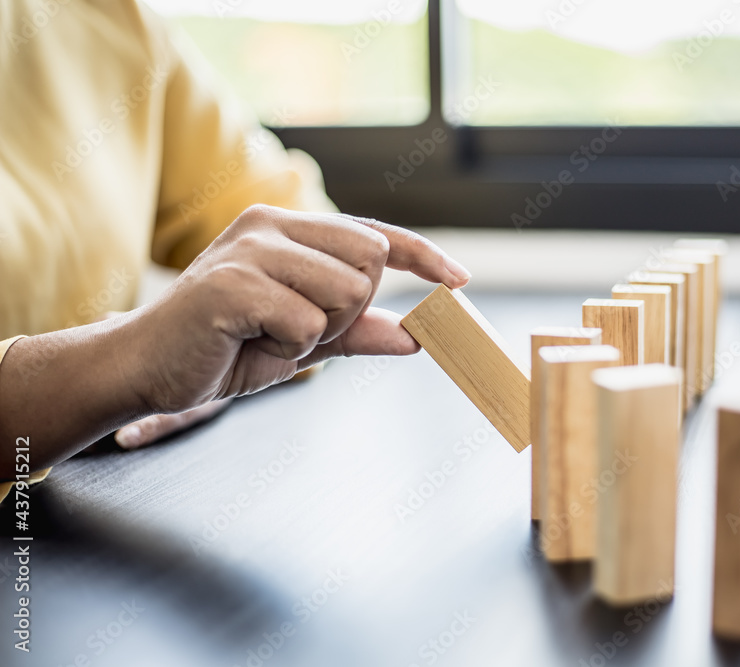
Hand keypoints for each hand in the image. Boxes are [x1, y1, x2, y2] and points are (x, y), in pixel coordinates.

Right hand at [117, 205, 469, 415]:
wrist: (149, 368)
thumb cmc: (224, 347)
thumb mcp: (304, 339)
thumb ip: (357, 330)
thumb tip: (416, 336)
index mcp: (287, 228)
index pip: (374, 232)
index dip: (423, 255)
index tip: (459, 278)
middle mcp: (271, 225)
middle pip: (371, 259)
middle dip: (351, 307)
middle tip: (298, 327)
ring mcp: (252, 249)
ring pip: (346, 291)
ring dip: (318, 331)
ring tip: (268, 333)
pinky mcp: (234, 282)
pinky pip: (308, 322)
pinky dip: (290, 347)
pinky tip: (248, 340)